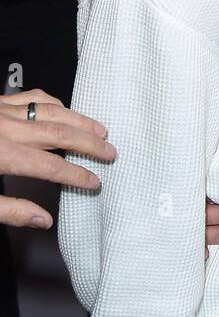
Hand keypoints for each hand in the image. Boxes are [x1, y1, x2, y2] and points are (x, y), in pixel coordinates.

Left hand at [0, 90, 115, 226]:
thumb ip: (9, 210)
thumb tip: (43, 219)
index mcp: (1, 155)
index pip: (50, 166)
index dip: (76, 175)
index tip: (94, 182)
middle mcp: (5, 128)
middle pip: (59, 133)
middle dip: (88, 143)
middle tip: (109, 152)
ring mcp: (1, 110)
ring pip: (51, 110)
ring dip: (79, 120)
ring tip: (100, 130)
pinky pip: (33, 97)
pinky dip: (55, 103)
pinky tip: (65, 111)